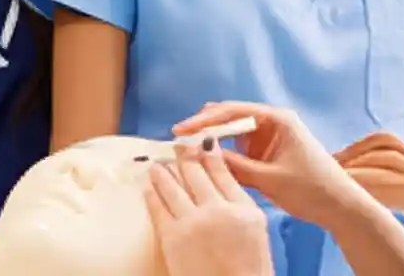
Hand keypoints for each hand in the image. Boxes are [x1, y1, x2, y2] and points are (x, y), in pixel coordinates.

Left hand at [144, 141, 273, 275]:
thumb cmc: (248, 269)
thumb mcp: (256, 231)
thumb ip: (238, 203)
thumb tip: (217, 178)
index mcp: (244, 209)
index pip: (221, 170)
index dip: (207, 152)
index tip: (199, 140)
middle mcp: (218, 211)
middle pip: (194, 172)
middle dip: (183, 155)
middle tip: (175, 145)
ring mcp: (193, 223)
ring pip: (171, 185)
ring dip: (162, 171)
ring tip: (156, 165)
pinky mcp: (172, 237)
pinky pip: (157, 207)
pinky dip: (151, 193)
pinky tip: (148, 187)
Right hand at [173, 102, 369, 229]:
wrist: (341, 208)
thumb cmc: (313, 189)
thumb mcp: (270, 179)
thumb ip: (235, 166)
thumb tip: (201, 154)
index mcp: (277, 119)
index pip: (232, 111)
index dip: (204, 120)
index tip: (181, 130)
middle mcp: (271, 123)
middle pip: (229, 117)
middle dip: (205, 127)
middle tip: (180, 139)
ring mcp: (269, 137)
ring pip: (231, 134)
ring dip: (212, 141)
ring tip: (188, 151)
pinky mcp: (267, 153)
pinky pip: (239, 149)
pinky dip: (223, 155)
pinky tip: (208, 162)